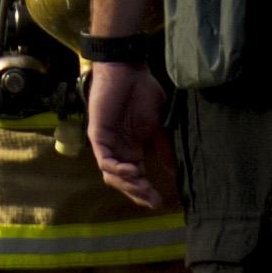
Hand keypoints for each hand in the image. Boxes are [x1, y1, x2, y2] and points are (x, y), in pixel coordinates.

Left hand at [87, 60, 174, 214]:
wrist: (128, 70)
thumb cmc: (142, 92)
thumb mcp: (157, 126)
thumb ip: (162, 148)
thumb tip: (174, 172)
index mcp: (131, 149)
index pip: (136, 179)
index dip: (146, 192)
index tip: (161, 203)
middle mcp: (117, 150)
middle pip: (123, 182)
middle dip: (138, 193)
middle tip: (154, 200)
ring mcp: (106, 143)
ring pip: (111, 175)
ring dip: (127, 184)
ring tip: (144, 187)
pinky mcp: (97, 134)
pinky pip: (104, 159)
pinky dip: (117, 168)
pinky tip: (133, 170)